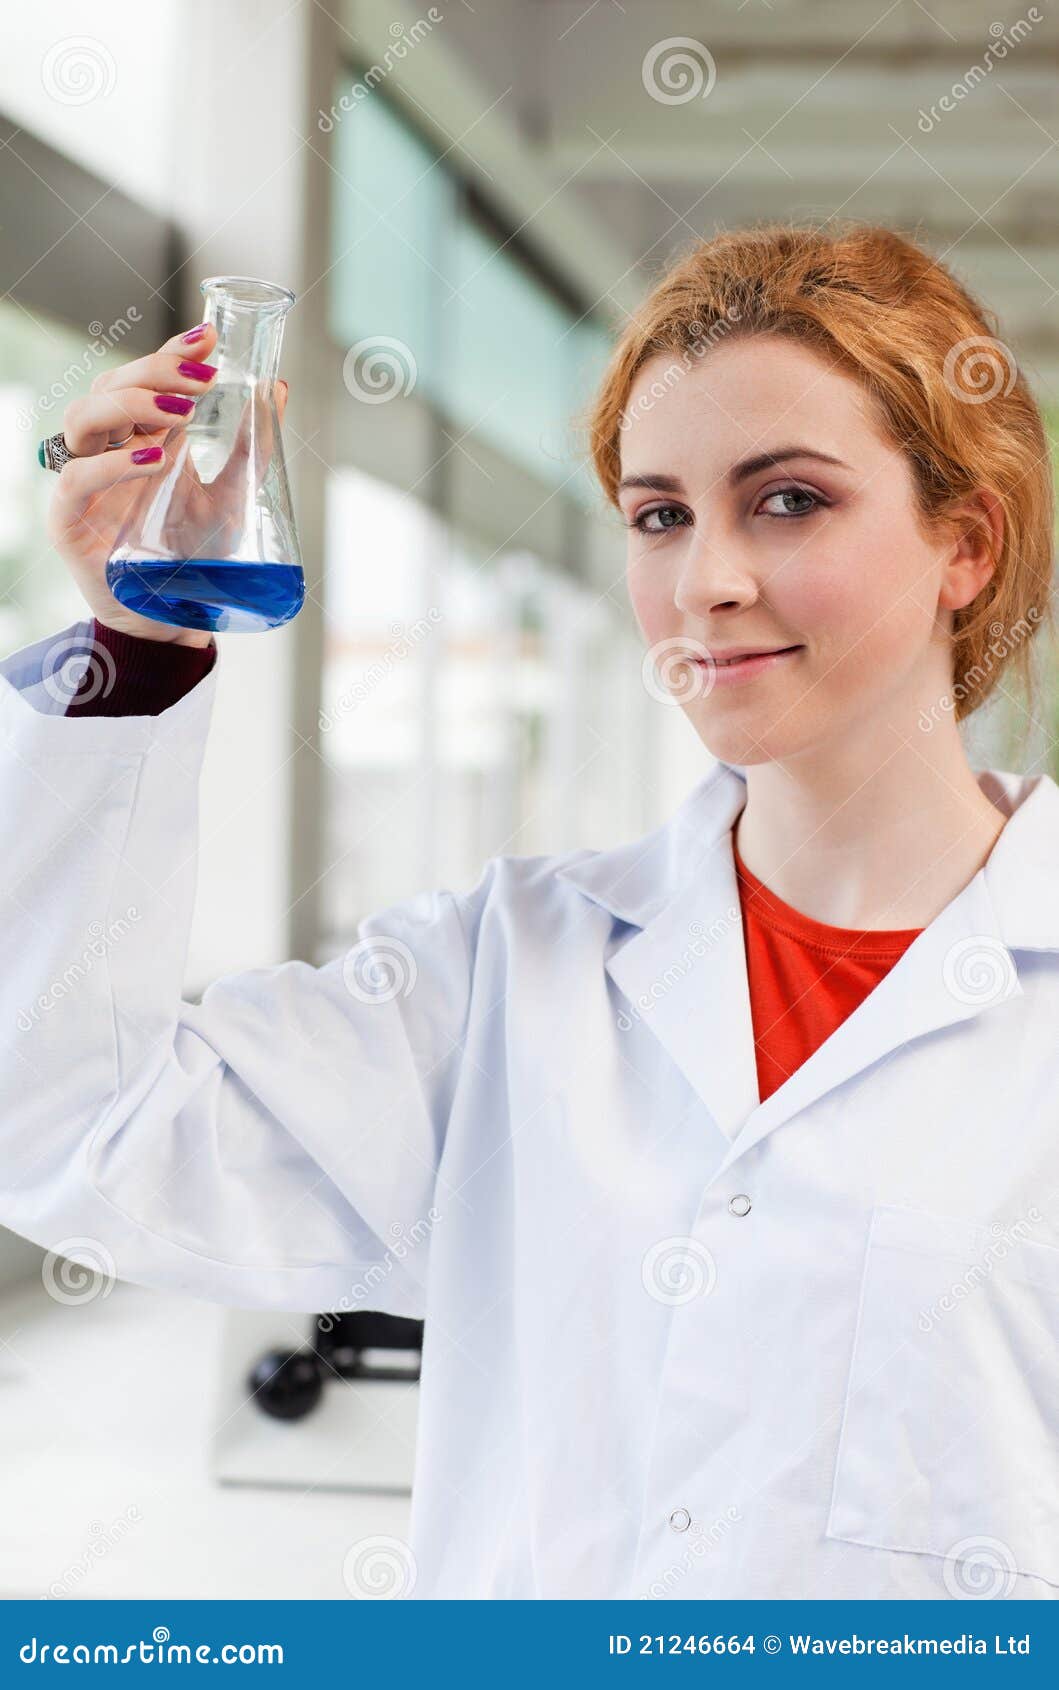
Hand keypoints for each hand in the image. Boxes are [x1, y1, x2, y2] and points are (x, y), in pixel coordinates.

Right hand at [46, 321, 289, 646]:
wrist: (171, 618)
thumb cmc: (192, 555)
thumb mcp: (232, 496)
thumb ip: (251, 447)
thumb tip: (276, 388)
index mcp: (138, 436)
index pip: (143, 378)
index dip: (171, 351)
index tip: (209, 336)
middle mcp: (106, 450)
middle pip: (111, 385)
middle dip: (156, 371)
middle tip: (203, 377)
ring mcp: (84, 481)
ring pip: (84, 417)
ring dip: (131, 405)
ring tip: (181, 414)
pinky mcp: (68, 519)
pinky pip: (77, 478)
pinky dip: (112, 464)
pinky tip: (152, 459)